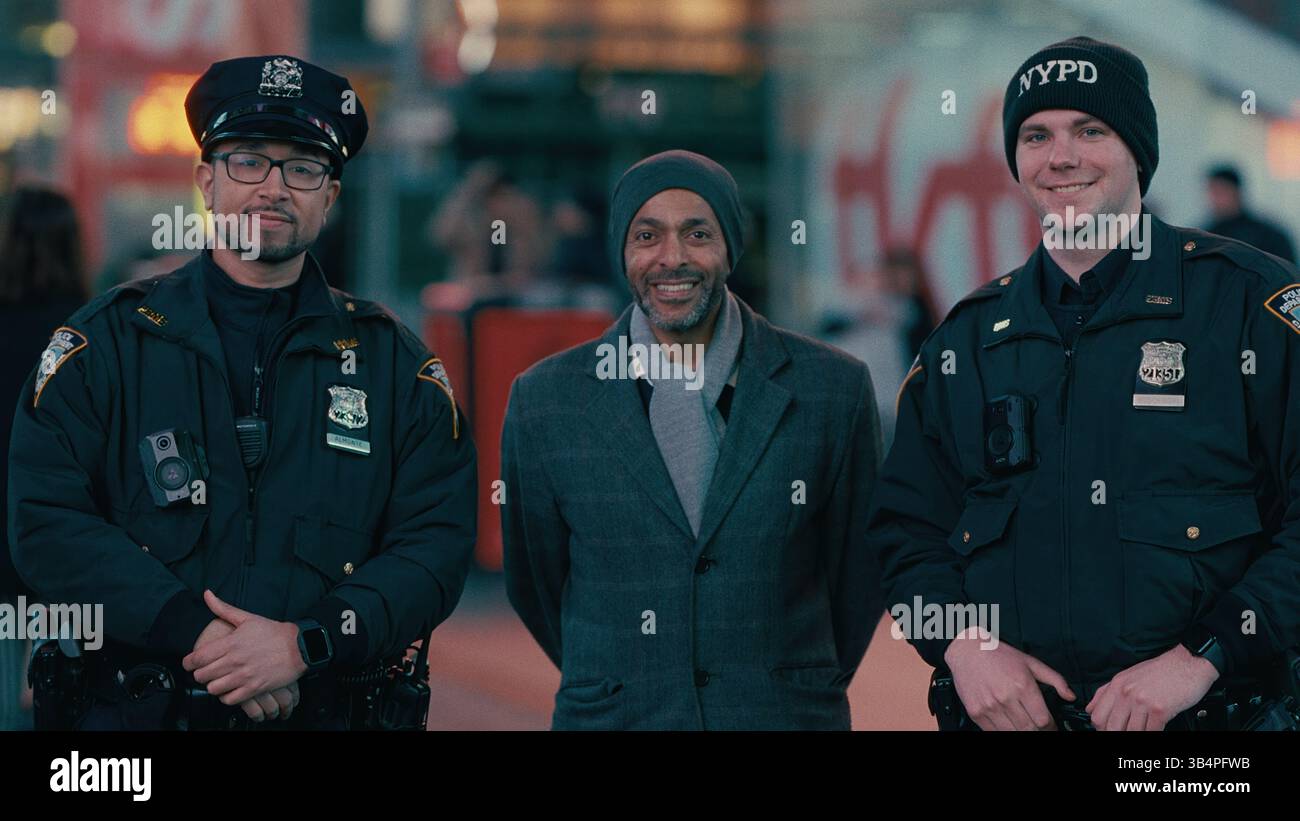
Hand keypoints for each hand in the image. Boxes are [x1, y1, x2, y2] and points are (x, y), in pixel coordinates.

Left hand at [191, 617, 296, 720]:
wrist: (299, 646)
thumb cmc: (274, 632)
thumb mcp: (248, 618)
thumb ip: (223, 608)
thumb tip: (207, 594)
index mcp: (231, 643)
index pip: (197, 658)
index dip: (188, 663)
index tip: (190, 663)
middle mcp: (235, 661)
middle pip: (202, 675)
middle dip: (200, 674)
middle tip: (206, 671)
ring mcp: (244, 676)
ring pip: (213, 689)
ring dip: (213, 685)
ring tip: (218, 680)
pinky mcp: (254, 688)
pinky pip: (229, 699)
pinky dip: (226, 696)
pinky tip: (230, 688)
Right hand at [944, 627, 1074, 730]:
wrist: (967, 651)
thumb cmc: (999, 655)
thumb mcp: (1031, 662)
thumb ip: (1055, 679)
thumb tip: (1070, 696)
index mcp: (1022, 685)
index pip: (1043, 720)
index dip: (1051, 727)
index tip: (1051, 725)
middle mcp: (1006, 698)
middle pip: (1030, 729)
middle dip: (1039, 731)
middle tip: (1040, 727)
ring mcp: (989, 707)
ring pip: (1013, 734)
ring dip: (1022, 732)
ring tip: (1025, 725)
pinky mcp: (976, 712)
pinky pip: (994, 733)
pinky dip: (1004, 732)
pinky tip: (1009, 724)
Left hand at [1086, 645, 1218, 730]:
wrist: (1188, 663)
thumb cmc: (1160, 671)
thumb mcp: (1128, 676)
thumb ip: (1107, 692)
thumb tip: (1090, 708)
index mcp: (1117, 685)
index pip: (1096, 715)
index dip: (1101, 728)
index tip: (1108, 730)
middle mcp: (1127, 693)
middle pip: (1111, 727)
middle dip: (1117, 734)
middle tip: (1127, 733)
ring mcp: (1143, 701)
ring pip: (1131, 732)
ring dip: (1137, 734)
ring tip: (1144, 729)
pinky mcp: (1160, 710)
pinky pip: (1151, 732)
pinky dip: (1153, 734)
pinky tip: (1156, 729)